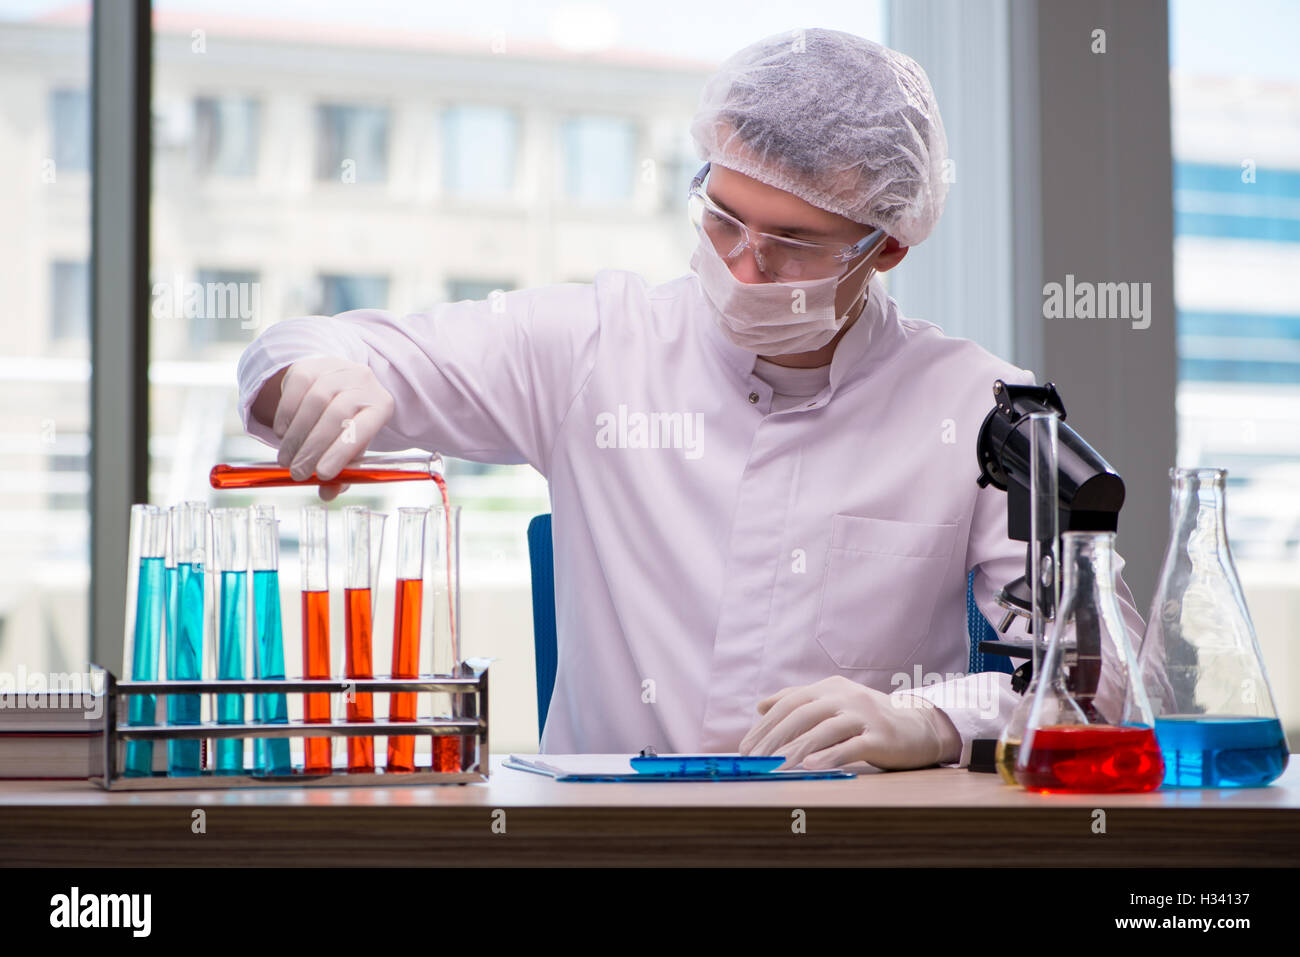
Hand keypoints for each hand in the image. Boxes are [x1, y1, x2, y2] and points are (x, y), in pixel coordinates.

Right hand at [270, 356, 394, 488]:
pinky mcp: (310, 365)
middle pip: (336, 416)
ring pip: (313, 404)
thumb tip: (327, 494)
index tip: (322, 475)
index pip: (362, 429)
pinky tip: (281, 434)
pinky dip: (285, 417)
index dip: (342, 452)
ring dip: (296, 437)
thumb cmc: (348, 421)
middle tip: (298, 473)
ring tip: (286, 459)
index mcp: (381, 405)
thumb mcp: (352, 444)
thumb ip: (343, 470)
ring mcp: (336, 370)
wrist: (337, 381)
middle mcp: (363, 383)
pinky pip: (294, 391)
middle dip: (313, 449)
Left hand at [737, 675, 961, 770]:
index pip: (790, 703)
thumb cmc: (868, 718)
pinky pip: (851, 746)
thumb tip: (761, 706)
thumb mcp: (833, 703)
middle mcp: (845, 697)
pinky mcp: (880, 736)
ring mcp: (864, 715)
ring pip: (824, 730)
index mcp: (830, 688)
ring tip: (776, 765)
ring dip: (797, 748)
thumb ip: (798, 701)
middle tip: (754, 759)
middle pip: (802, 714)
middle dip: (774, 737)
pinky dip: (829, 755)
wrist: (918, 726)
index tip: (746, 747)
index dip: (766, 725)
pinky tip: (812, 766)